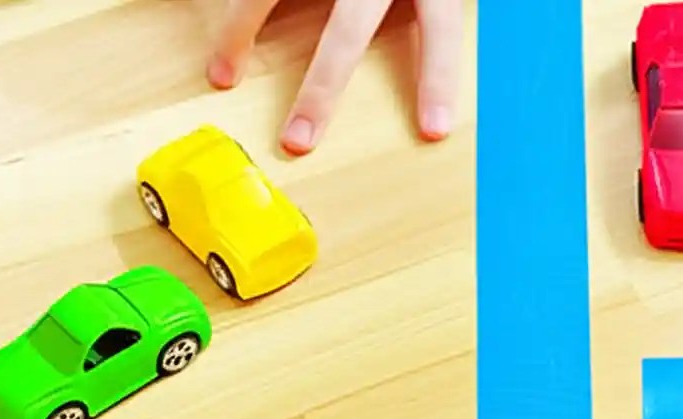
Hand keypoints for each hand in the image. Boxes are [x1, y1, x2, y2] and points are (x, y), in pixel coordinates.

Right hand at [207, 0, 463, 155]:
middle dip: (321, 91)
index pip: (441, 30)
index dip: (438, 80)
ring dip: (241, 35)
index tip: (433, 130)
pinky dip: (237, 5)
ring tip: (222, 75)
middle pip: (347, 31)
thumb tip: (464, 22)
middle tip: (297, 141)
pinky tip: (219, 35)